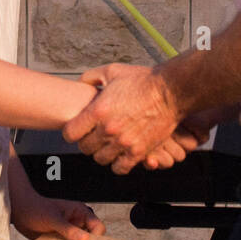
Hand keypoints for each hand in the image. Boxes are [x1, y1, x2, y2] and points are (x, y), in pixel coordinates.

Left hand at [10, 190, 103, 239]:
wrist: (19, 211)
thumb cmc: (36, 208)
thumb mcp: (52, 218)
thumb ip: (67, 229)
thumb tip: (84, 239)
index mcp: (80, 213)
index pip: (97, 226)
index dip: (96, 238)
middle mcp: (76, 223)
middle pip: (90, 239)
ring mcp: (68, 232)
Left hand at [64, 63, 185, 173]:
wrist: (170, 91)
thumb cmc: (143, 80)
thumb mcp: (112, 71)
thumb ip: (91, 77)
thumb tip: (80, 83)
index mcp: (98, 111)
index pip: (70, 134)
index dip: (73, 131)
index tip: (80, 128)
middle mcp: (108, 129)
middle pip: (85, 148)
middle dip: (88, 141)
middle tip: (97, 135)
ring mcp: (123, 142)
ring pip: (100, 159)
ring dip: (103, 152)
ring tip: (110, 144)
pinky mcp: (139, 151)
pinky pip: (120, 168)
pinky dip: (118, 164)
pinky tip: (121, 154)